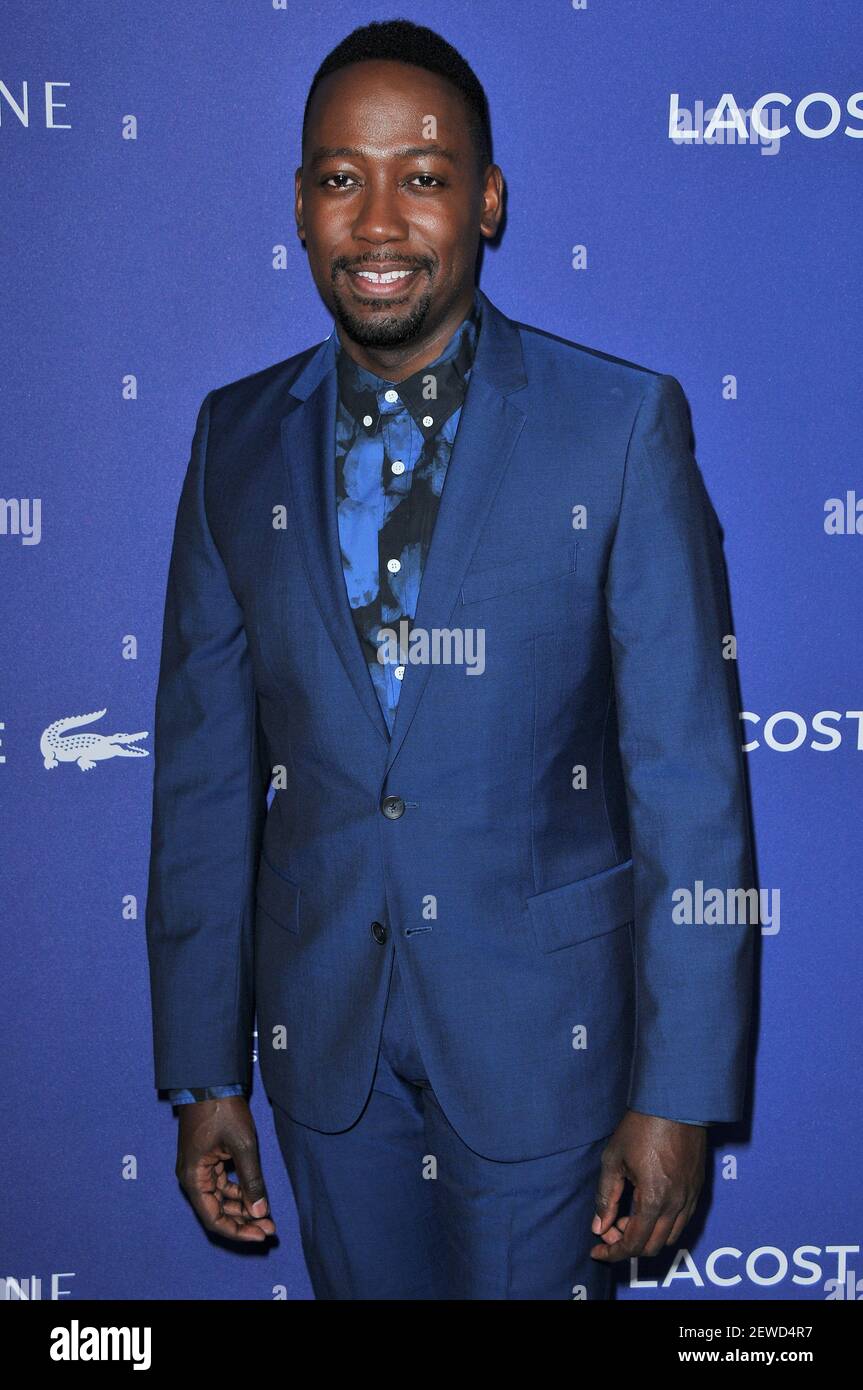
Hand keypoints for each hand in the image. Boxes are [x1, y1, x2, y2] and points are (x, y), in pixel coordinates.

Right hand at [175, 1095, 275, 1242]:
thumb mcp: (242, 1146)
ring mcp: (200, 1168)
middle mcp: (193, 1177)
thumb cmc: (222, 1110)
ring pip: (221, 1198)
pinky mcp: (209, 1159)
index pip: (213, 1218)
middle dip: (243, 1221)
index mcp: (194, 1178)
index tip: (260, 1235)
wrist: (210, 1080)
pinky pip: (223, 1183)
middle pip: (217, 1210)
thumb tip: (260, 1212)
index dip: (237, 1231)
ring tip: (267, 1215)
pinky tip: (256, 1196)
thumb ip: (251, 1181)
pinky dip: (239, 1191)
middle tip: (269, 1227)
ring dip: (242, 1208)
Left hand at [590, 1109, 704, 1262]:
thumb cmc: (641, 1127)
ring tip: (626, 1217)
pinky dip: (662, 1226)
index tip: (596, 1250)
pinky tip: (646, 1209)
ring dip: (646, 1236)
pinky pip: (682, 1221)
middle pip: (652, 1247)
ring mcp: (690, 1198)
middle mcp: (676, 1205)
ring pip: (669, 1237)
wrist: (675, 1103)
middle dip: (627, 1245)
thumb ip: (605, 1197)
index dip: (613, 1252)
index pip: (634, 1243)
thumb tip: (599, 1227)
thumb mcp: (614, 1159)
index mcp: (653, 1199)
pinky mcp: (697, 1189)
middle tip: (609, 1229)